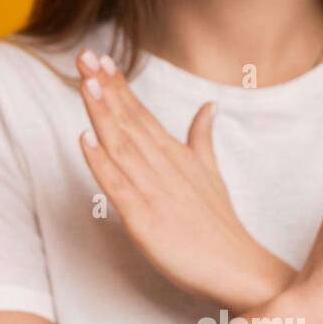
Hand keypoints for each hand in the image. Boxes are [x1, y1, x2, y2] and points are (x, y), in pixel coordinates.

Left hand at [75, 50, 289, 310]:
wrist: (237, 267)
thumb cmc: (221, 226)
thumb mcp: (213, 174)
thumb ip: (203, 139)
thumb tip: (208, 106)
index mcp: (177, 156)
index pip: (143, 114)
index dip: (119, 87)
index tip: (100, 59)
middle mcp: (164, 167)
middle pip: (129, 121)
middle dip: (105, 88)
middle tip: (85, 56)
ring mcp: (153, 191)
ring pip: (121, 145)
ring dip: (102, 113)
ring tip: (85, 81)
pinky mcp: (144, 218)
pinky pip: (117, 186)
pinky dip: (100, 161)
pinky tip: (85, 138)